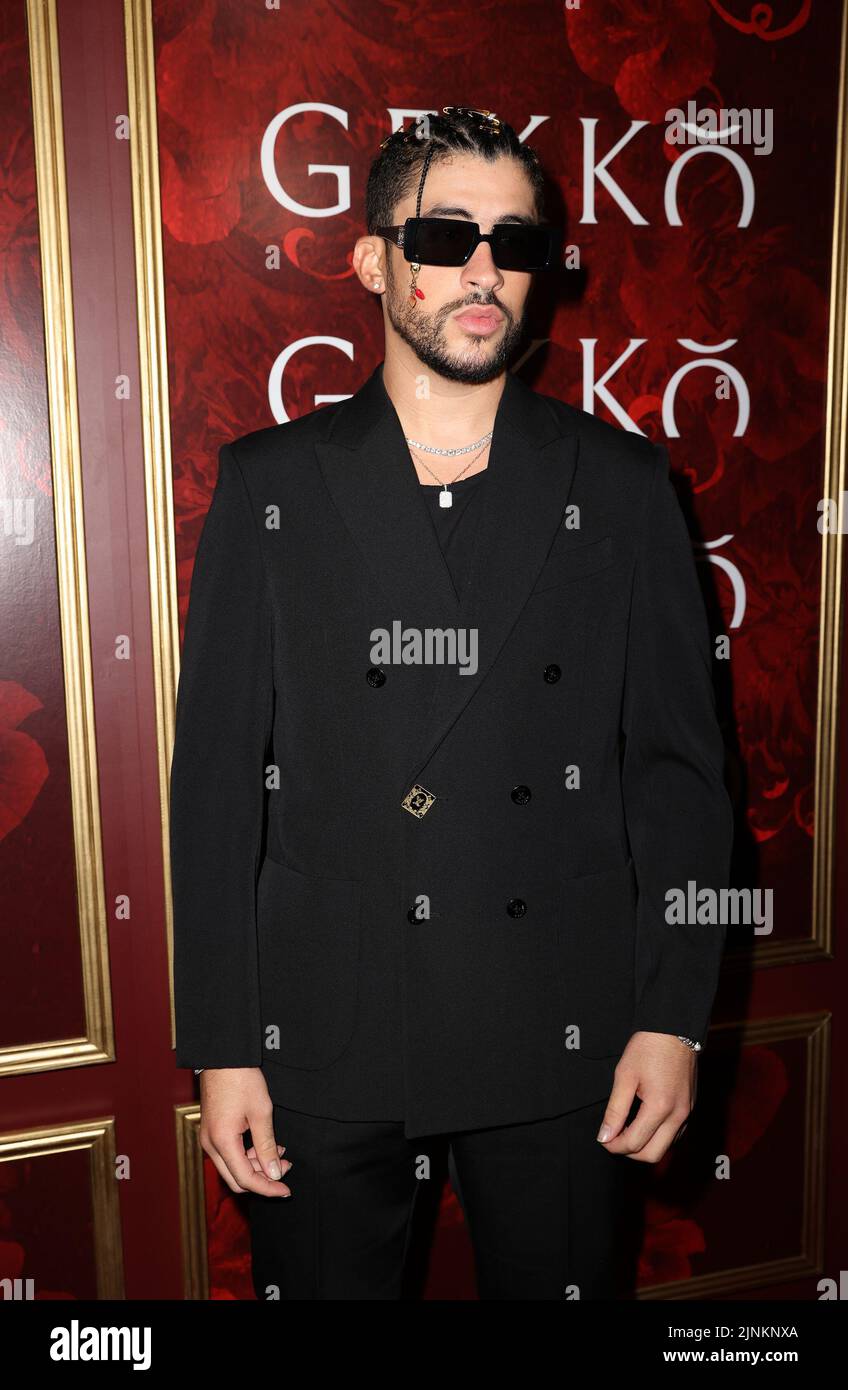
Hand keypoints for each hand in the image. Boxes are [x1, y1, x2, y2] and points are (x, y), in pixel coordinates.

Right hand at [198, 1067, 291, 1195]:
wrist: (223, 1056)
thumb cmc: (242, 1079)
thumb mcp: (261, 1112)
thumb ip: (267, 1146)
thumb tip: (275, 1173)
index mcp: (222, 1142)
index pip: (245, 1179)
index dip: (268, 1188)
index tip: (286, 1189)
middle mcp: (210, 1145)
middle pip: (236, 1179)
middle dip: (262, 1178)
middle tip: (285, 1168)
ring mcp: (208, 1138)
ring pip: (233, 1167)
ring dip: (256, 1165)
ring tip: (279, 1152)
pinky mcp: (211, 1131)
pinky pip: (229, 1154)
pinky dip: (247, 1155)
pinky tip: (264, 1144)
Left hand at [595, 1032, 696, 1162]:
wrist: (674, 1029)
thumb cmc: (648, 1048)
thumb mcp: (624, 1075)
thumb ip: (614, 1110)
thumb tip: (605, 1136)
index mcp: (660, 1107)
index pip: (634, 1143)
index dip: (614, 1146)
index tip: (603, 1139)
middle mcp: (678, 1115)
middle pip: (653, 1155)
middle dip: (630, 1152)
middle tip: (613, 1139)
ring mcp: (687, 1113)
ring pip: (666, 1148)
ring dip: (645, 1146)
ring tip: (627, 1131)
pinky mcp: (691, 1108)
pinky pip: (675, 1135)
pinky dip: (658, 1138)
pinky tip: (644, 1125)